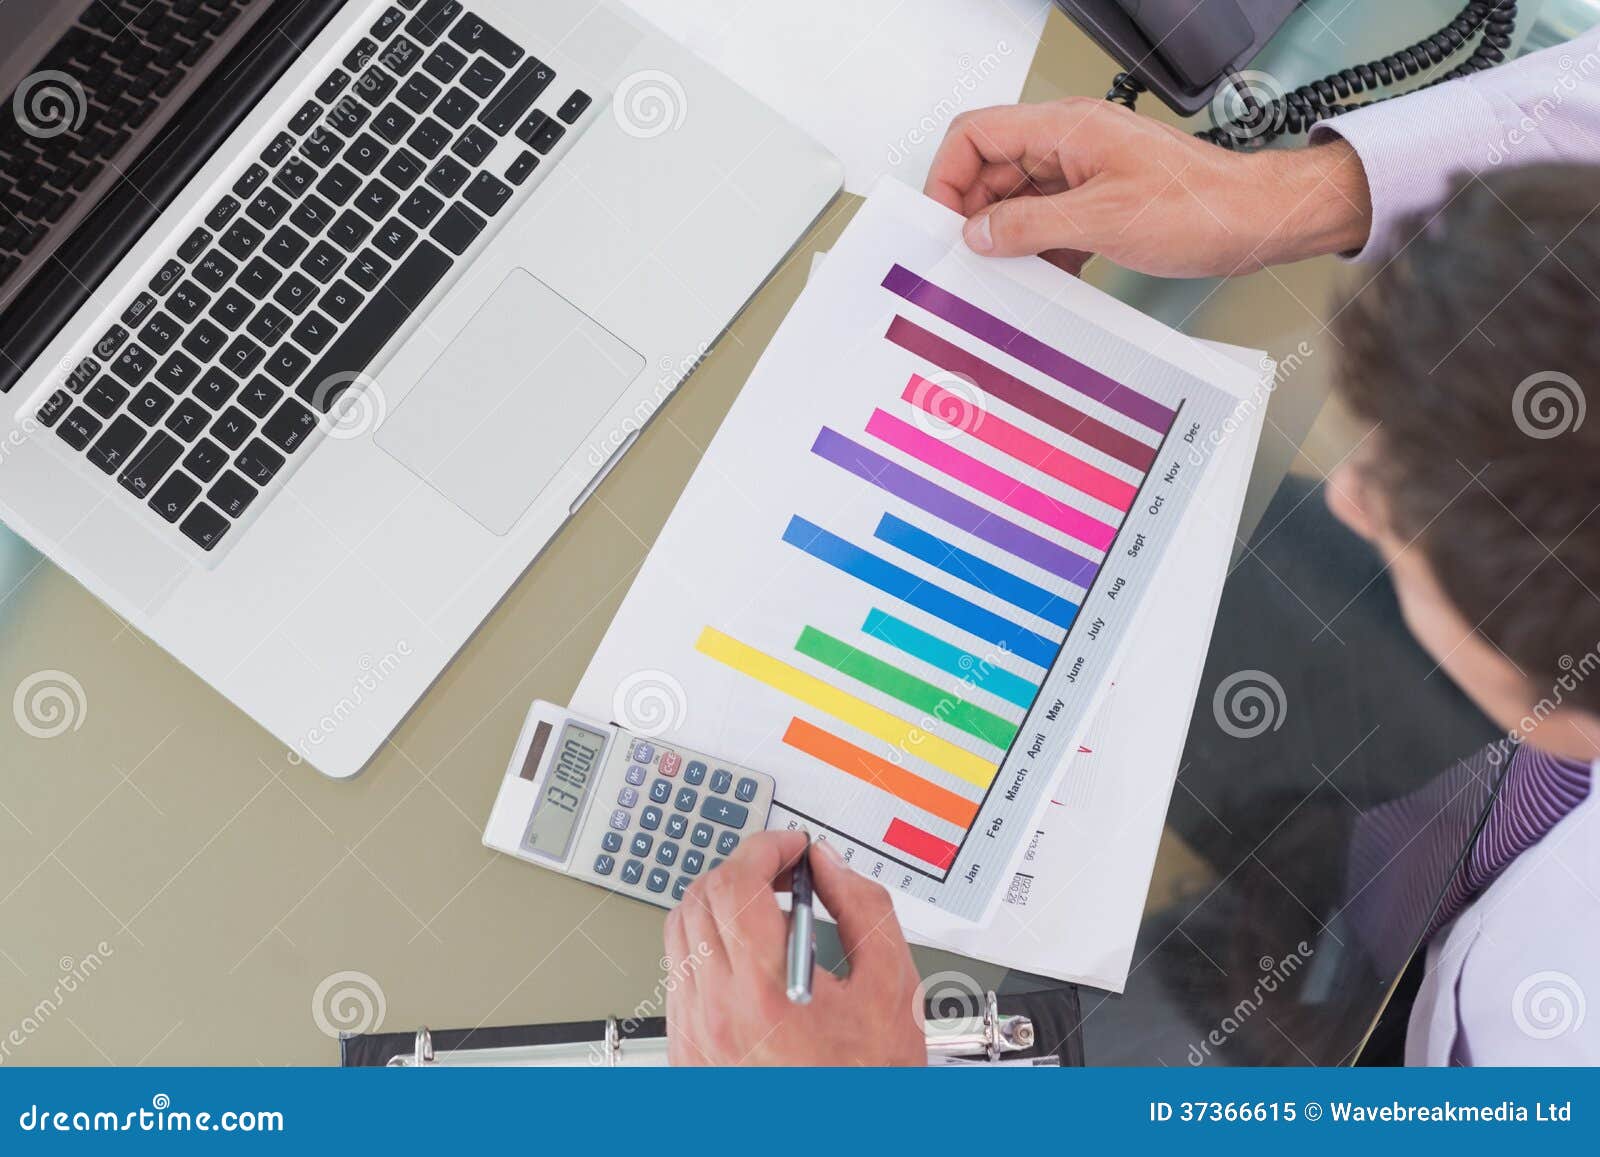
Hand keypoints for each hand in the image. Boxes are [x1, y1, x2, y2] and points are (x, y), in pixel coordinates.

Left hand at [664, 831, 926, 1065]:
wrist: (845, 1144)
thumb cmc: (867, 1086)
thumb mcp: (892, 989)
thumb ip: (864, 911)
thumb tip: (832, 868)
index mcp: (764, 991)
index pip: (737, 883)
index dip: (766, 847)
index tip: (791, 847)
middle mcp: (715, 1010)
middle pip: (701, 898)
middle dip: (743, 868)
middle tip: (783, 871)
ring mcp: (694, 1032)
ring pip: (679, 930)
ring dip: (718, 904)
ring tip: (764, 911)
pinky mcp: (686, 1050)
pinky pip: (677, 973)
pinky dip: (705, 945)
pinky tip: (746, 956)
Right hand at [924, 97, 1372, 277]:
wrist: (1255, 220)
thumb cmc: (1200, 206)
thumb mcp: (1101, 220)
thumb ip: (1030, 224)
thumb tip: (979, 232)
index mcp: (1065, 128)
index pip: (976, 135)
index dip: (948, 176)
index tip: (943, 222)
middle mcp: (1069, 143)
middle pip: (991, 168)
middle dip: (973, 213)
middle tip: (967, 257)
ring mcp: (1083, 172)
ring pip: (1018, 199)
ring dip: (1007, 236)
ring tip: (1004, 272)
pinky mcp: (1099, 201)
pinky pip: (1048, 222)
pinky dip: (1037, 250)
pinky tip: (1043, 276)